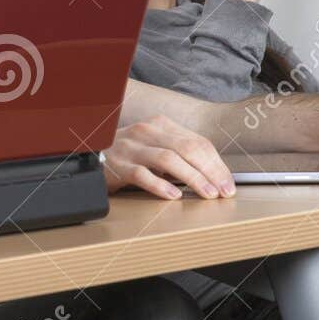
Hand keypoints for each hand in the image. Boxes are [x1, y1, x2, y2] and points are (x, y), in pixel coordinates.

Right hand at [103, 115, 235, 199]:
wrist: (90, 154)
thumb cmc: (129, 154)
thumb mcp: (155, 145)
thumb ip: (180, 153)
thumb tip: (215, 175)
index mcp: (159, 125)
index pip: (198, 142)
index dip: (217, 165)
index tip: (228, 184)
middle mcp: (145, 132)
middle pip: (187, 149)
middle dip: (210, 172)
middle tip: (222, 191)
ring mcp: (130, 148)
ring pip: (168, 159)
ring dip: (192, 178)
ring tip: (206, 194)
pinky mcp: (117, 165)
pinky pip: (142, 175)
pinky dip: (160, 185)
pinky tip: (174, 195)